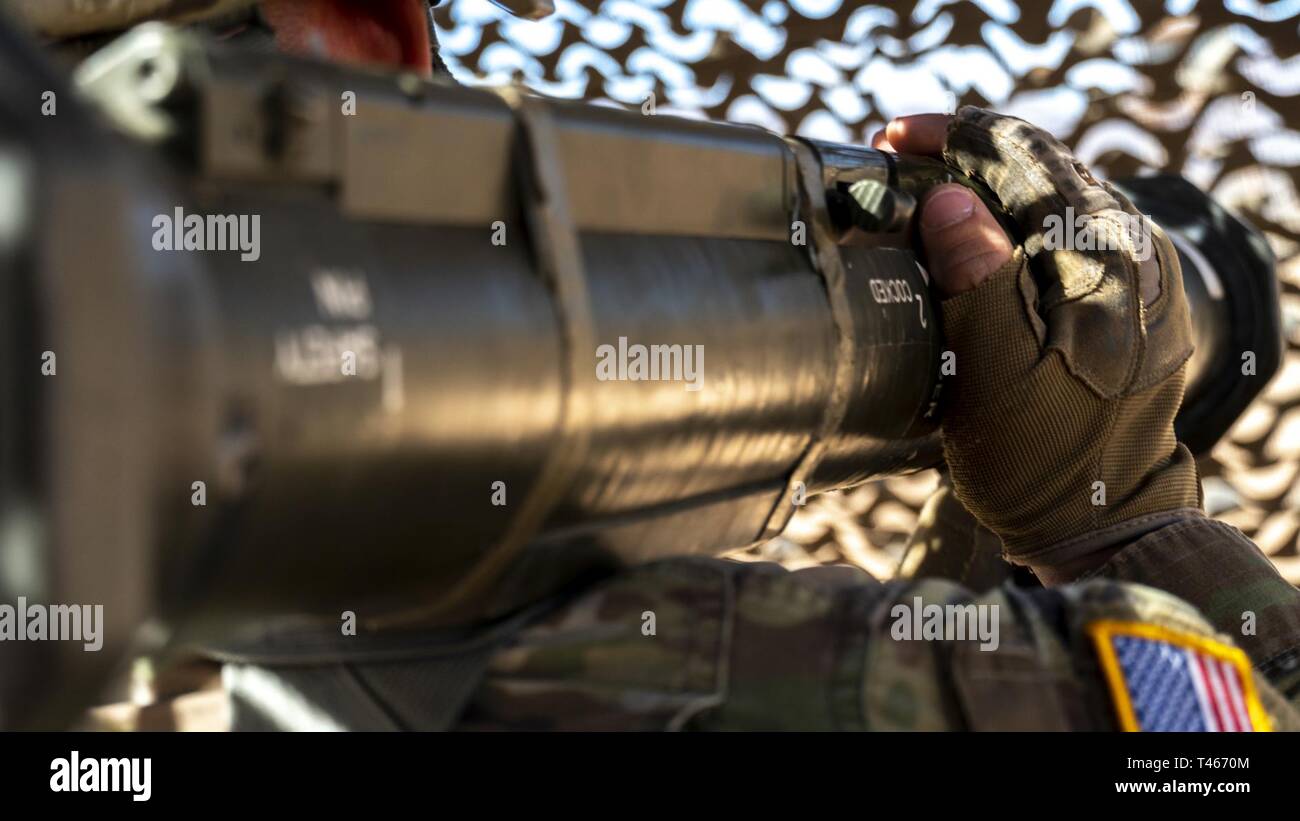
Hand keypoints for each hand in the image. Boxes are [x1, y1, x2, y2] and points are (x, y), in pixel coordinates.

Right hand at [872, 109, 1199, 580]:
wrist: (1102, 522)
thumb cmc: (1042, 459)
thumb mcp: (994, 374)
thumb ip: (976, 280)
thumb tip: (949, 199)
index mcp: (1103, 259)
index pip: (1026, 156)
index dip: (951, 136)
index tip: (889, 138)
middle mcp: (1131, 252)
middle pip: (1041, 166)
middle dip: (963, 154)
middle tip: (894, 160)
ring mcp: (1134, 274)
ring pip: (1051, 194)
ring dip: (985, 184)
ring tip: (922, 192)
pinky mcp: (1123, 299)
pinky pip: (1062, 231)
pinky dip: (1009, 220)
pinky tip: (971, 237)